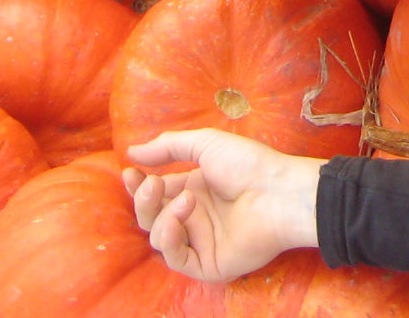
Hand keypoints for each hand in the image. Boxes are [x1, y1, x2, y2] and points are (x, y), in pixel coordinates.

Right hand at [123, 128, 323, 281]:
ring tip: (188, 199)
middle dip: (144, 201)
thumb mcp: (206, 144)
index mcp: (194, 189)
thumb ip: (169, 146)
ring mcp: (201, 241)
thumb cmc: (249, 164)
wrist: (278, 192)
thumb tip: (131, 153)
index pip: (155, 193)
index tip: (130, 172)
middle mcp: (195, 216)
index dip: (139, 185)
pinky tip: (178, 221)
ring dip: (163, 217)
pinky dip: (170, 241)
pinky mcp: (208, 263)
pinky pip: (176, 258)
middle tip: (151, 185)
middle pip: (151, 216)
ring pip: (159, 237)